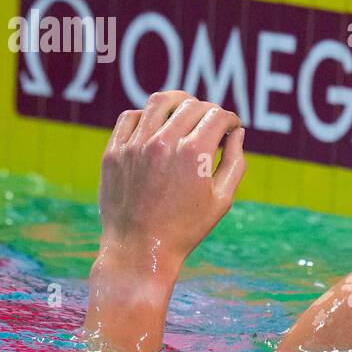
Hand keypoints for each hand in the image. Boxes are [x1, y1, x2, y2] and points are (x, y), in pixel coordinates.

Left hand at [97, 90, 245, 278]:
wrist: (139, 250)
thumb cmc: (186, 228)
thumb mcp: (222, 199)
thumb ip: (235, 161)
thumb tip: (237, 133)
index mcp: (193, 154)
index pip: (217, 115)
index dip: (230, 119)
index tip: (231, 127)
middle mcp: (163, 143)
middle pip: (193, 106)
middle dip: (209, 111)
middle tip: (212, 124)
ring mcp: (134, 145)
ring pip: (160, 101)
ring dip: (179, 102)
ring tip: (186, 111)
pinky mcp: (114, 152)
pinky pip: (131, 117)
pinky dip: (148, 115)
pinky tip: (157, 126)